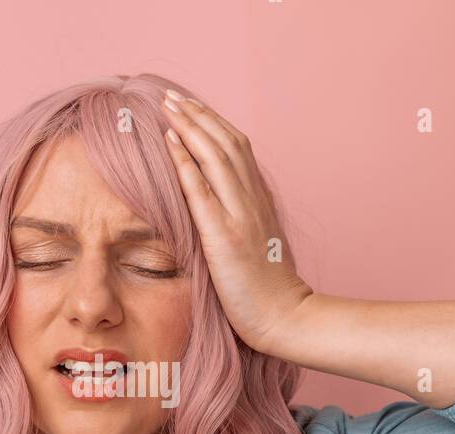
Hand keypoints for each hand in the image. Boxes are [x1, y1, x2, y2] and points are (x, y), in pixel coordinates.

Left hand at [160, 89, 312, 354]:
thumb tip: (219, 207)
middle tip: (172, 95)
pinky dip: (186, 162)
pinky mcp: (226, 236)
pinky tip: (170, 142)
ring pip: (216, 156)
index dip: (213, 123)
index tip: (190, 106)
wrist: (286, 318)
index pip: (237, 148)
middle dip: (198, 114)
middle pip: (226, 142)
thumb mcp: (258, 244)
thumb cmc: (268, 290)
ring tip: (168, 106)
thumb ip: (243, 220)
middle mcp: (252, 200)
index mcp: (259, 200)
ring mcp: (241, 216)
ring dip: (191, 126)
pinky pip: (202, 191)